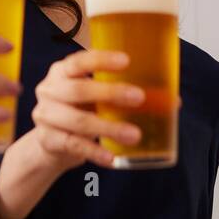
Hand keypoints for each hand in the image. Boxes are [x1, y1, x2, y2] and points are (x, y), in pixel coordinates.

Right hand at [0, 49, 142, 218]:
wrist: (50, 142)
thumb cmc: (81, 110)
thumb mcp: (97, 97)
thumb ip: (126, 94)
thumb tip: (174, 101)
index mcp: (62, 71)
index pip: (79, 60)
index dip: (102, 59)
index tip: (126, 61)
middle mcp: (49, 89)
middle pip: (79, 89)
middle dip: (111, 93)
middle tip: (139, 98)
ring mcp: (45, 115)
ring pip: (78, 120)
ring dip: (108, 127)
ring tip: (134, 135)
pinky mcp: (48, 140)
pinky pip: (74, 145)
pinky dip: (95, 151)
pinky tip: (112, 158)